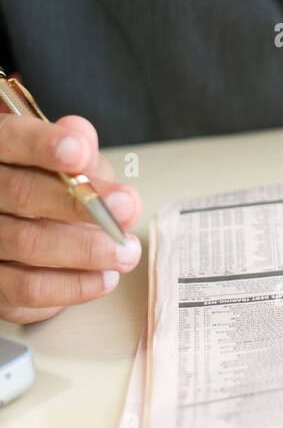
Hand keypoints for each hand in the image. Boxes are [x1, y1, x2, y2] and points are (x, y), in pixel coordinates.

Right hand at [0, 109, 141, 324]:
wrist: (33, 223)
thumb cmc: (54, 182)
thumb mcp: (70, 156)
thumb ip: (80, 150)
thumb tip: (87, 151)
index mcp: (0, 150)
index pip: (12, 139)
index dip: (43, 145)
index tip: (79, 152)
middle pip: (22, 193)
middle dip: (80, 203)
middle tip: (125, 208)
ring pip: (27, 243)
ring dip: (86, 250)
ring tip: (125, 250)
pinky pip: (28, 288)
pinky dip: (73, 285)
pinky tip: (104, 277)